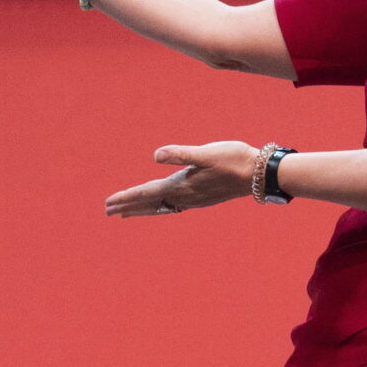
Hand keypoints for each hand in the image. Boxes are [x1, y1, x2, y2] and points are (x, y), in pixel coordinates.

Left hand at [105, 141, 261, 219]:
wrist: (259, 175)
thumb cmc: (234, 159)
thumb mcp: (206, 152)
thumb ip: (180, 154)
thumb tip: (155, 156)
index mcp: (182, 185)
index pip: (147, 193)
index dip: (127, 197)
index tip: (109, 204)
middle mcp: (185, 196)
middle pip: (149, 204)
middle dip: (128, 207)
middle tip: (107, 211)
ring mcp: (193, 200)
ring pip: (160, 207)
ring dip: (141, 209)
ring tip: (124, 213)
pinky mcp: (200, 199)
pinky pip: (172, 207)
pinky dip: (158, 208)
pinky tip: (158, 207)